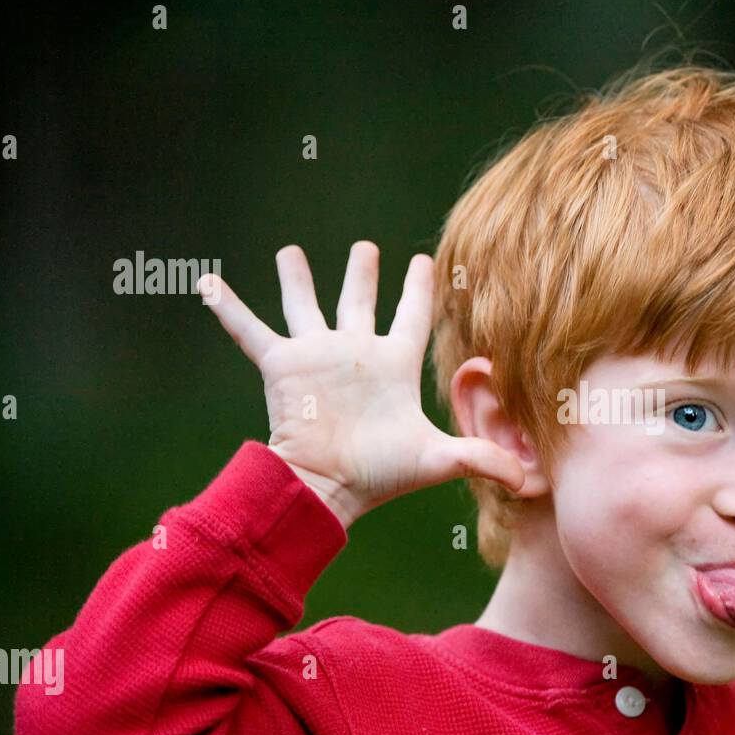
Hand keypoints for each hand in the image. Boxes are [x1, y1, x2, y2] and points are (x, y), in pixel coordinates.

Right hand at [197, 243, 524, 527]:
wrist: (329, 487)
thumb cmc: (381, 474)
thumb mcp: (437, 458)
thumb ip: (482, 458)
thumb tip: (528, 480)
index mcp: (392, 366)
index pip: (413, 318)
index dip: (419, 291)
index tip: (424, 262)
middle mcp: (355, 354)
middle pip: (359, 303)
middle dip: (363, 273)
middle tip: (367, 247)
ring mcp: (317, 357)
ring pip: (305, 306)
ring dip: (297, 280)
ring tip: (288, 251)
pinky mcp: (282, 366)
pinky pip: (249, 331)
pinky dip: (228, 309)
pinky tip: (206, 283)